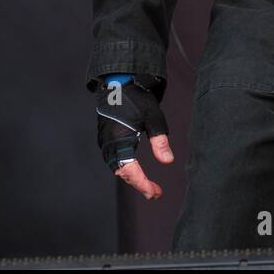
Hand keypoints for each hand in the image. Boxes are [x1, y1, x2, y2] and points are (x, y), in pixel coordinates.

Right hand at [95, 76, 173, 199]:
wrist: (120, 80)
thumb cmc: (137, 97)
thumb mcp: (154, 118)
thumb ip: (160, 141)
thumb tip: (168, 162)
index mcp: (119, 140)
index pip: (130, 171)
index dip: (143, 184)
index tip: (155, 193)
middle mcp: (108, 143)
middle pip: (122, 172)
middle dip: (139, 184)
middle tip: (156, 193)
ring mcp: (105, 140)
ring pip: (117, 166)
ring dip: (132, 177)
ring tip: (148, 185)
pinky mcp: (106, 137)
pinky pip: (114, 158)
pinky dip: (125, 167)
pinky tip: (136, 170)